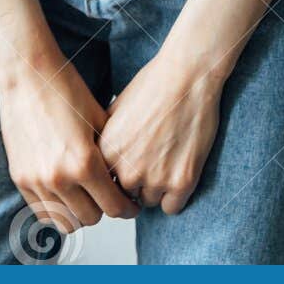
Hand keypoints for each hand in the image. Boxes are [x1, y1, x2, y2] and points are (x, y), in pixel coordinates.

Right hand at [0, 54, 137, 234]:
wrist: (27, 74)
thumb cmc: (65, 89)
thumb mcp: (100, 119)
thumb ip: (114, 154)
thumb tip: (127, 177)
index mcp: (84, 163)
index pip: (113, 207)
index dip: (128, 208)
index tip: (132, 205)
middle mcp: (59, 178)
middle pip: (91, 218)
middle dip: (104, 208)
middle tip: (109, 194)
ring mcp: (36, 181)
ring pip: (65, 223)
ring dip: (80, 213)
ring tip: (86, 196)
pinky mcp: (20, 178)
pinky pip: (43, 212)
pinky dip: (57, 209)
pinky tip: (66, 193)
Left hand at [97, 53, 223, 215]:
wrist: (187, 75)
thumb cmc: (154, 86)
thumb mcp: (115, 111)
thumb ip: (105, 142)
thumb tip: (96, 163)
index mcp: (107, 153)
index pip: (102, 187)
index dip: (113, 180)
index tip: (122, 173)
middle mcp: (127, 170)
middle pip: (124, 198)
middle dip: (134, 185)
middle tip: (149, 162)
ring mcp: (155, 178)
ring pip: (149, 202)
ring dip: (155, 188)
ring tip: (165, 160)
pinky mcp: (182, 182)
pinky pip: (172, 207)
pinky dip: (175, 195)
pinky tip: (178, 170)